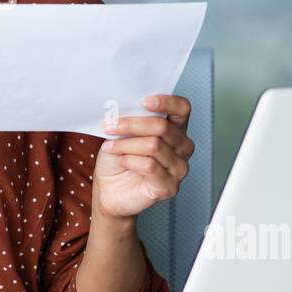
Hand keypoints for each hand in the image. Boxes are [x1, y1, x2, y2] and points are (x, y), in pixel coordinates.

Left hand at [93, 94, 194, 220]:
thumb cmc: (117, 161)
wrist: (109, 190)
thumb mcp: (122, 134)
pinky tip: (122, 160)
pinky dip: (130, 160)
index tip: (143, 101)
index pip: (182, 109)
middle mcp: (182, 148)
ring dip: (126, 144)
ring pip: (154, 146)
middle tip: (111, 125)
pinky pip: (150, 166)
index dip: (166, 102)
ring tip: (111, 146)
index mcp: (175, 130)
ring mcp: (179, 168)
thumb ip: (131, 120)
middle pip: (163, 127)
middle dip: (132, 124)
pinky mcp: (169, 186)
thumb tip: (126, 107)